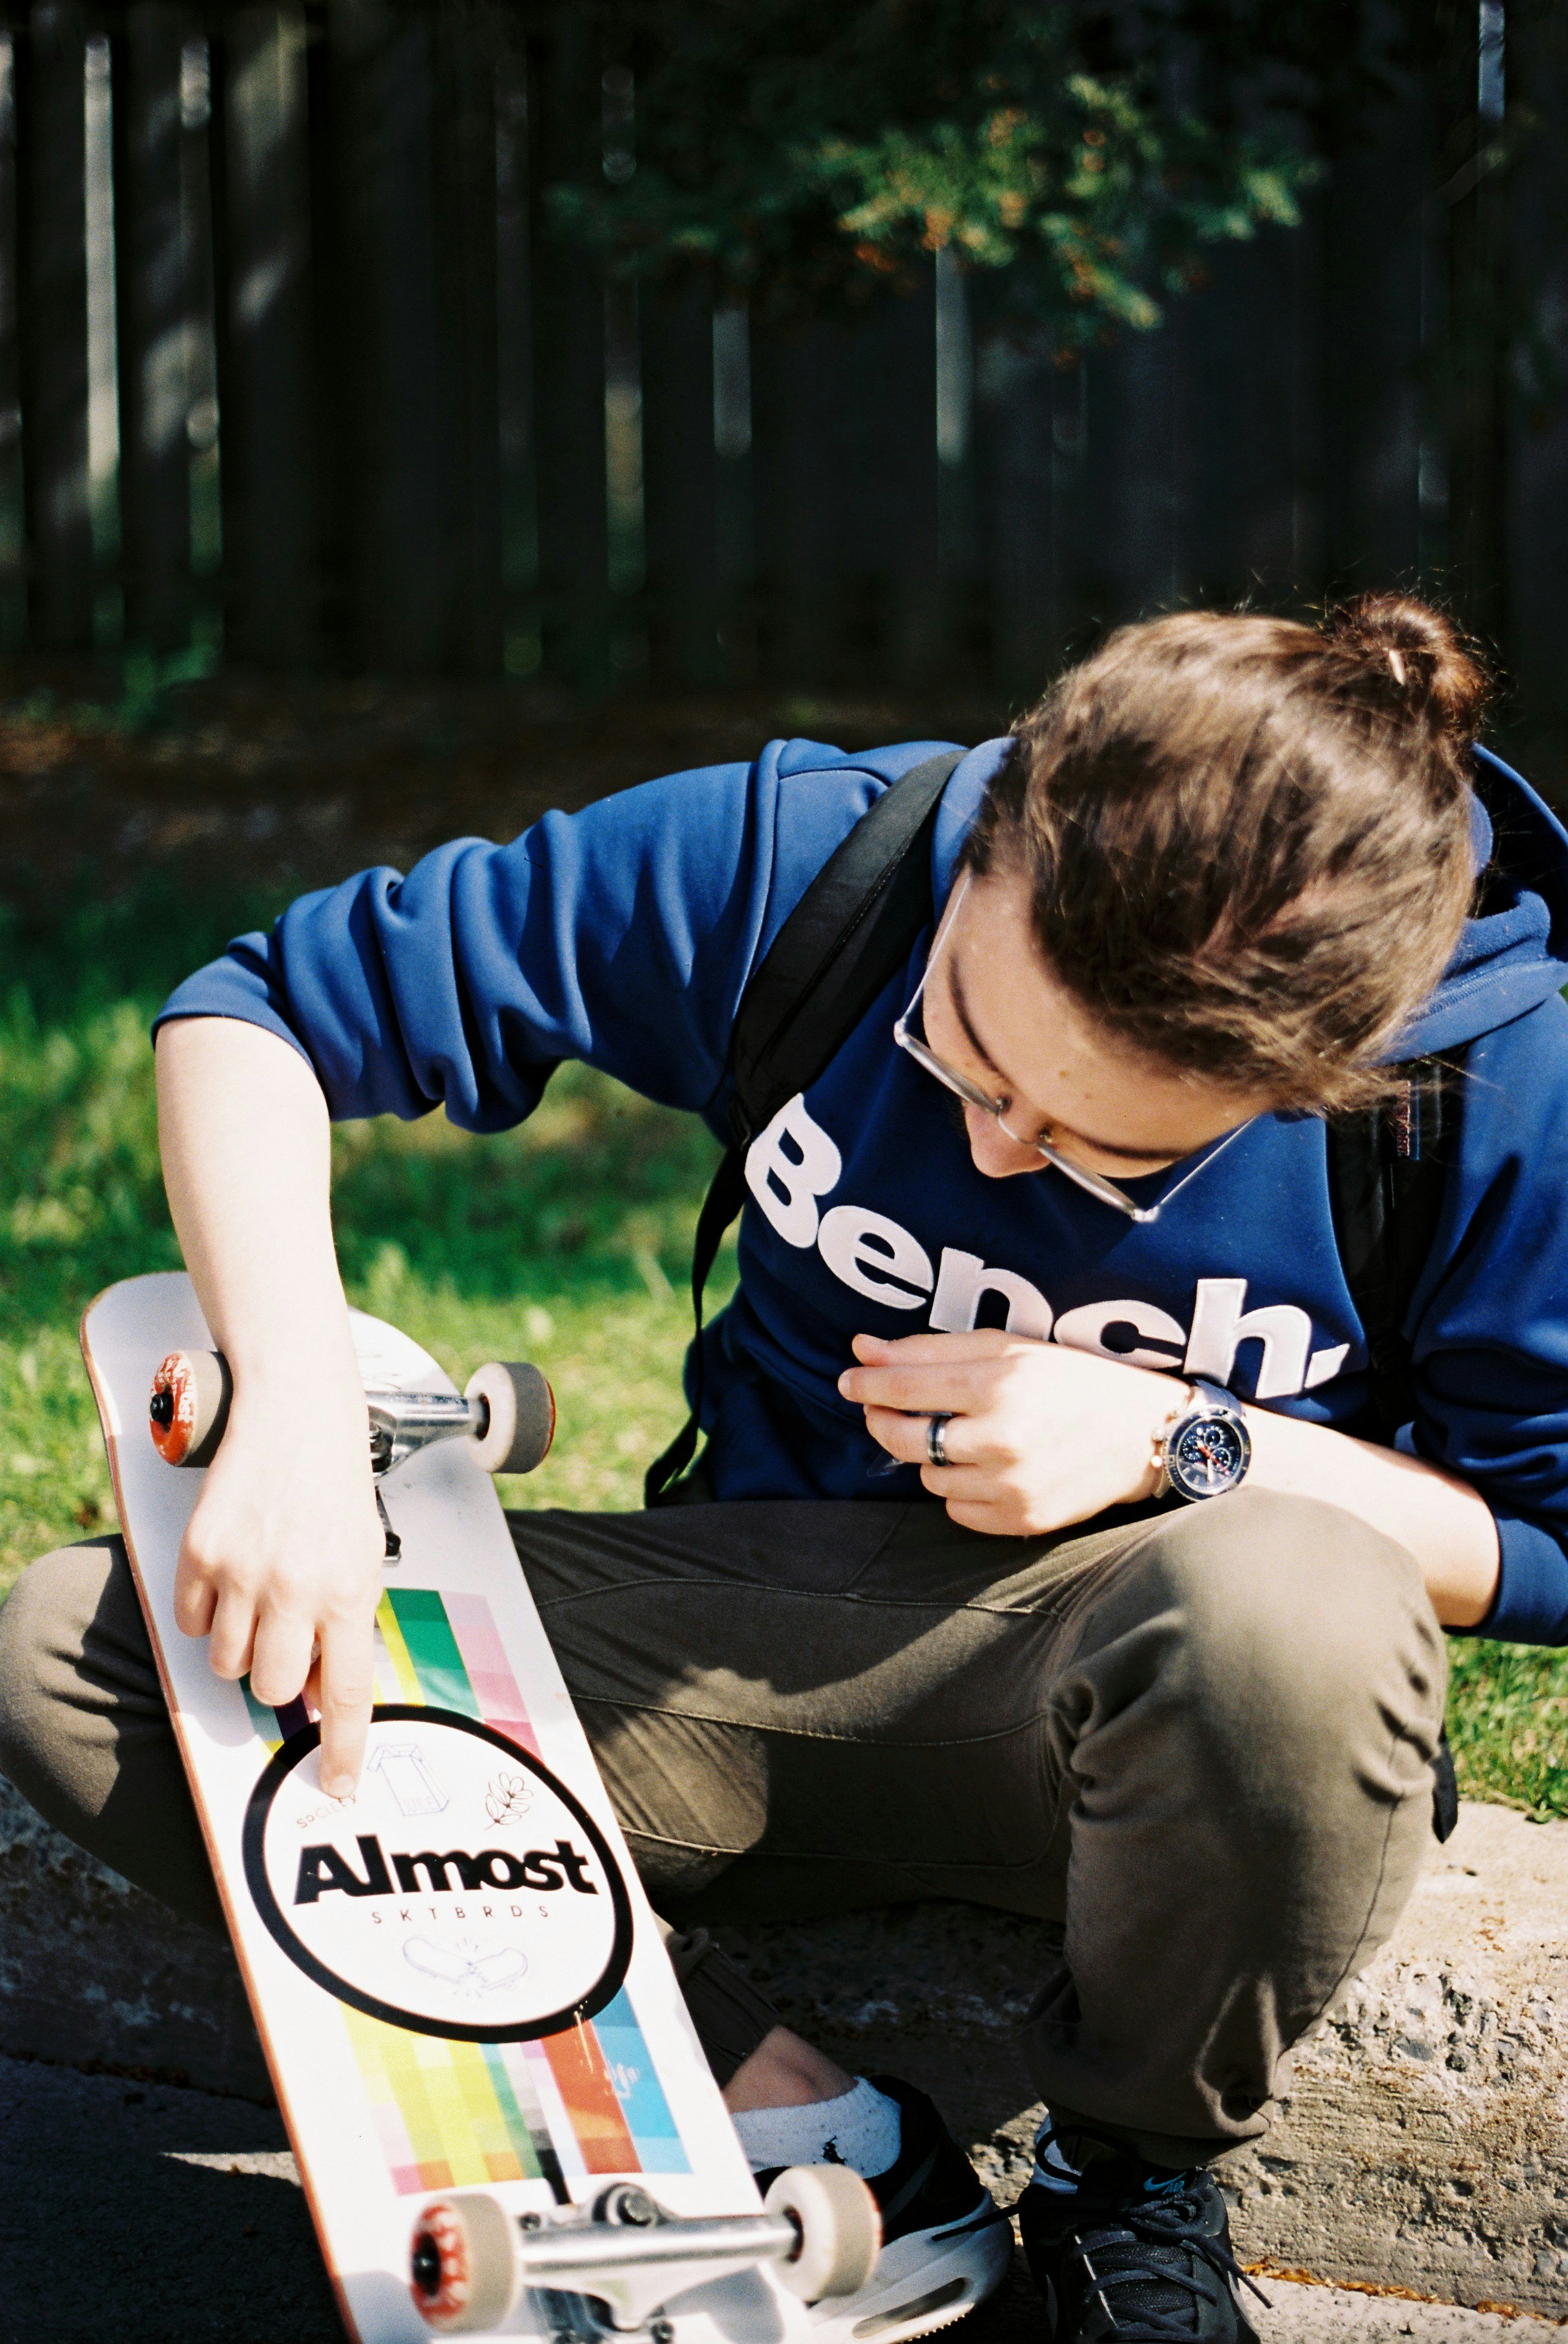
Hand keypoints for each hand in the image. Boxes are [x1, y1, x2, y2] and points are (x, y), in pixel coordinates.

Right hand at [172, 1369, 383, 1796]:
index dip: (343, 1748)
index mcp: (349, 1592)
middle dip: (277, 1681)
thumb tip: (324, 1692)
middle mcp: (295, 1588)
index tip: (338, 1786)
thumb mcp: (364, 1558)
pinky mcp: (199, 1553)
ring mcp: (243, 1572)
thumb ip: (347, 1623)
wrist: (298, 1414)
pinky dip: (205, 1614)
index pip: (348, 1693)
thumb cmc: (337, 1488)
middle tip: (285, 1643)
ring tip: (258, 1603)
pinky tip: (228, 1579)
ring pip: (225, 1664)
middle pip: (272, 1689)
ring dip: (239, 1649)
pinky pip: (189, 1623)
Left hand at [839, 1328, 1183, 1535]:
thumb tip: (861, 1348)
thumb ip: (930, 1351)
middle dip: (883, 1420)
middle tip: (886, 1408)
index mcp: (999, 1384)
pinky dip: (959, 1490)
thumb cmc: (1069, 1380)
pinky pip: (955, 1510)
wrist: (1140, 1433)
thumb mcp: (1006, 1349)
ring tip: (966, 1435)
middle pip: (902, 1438)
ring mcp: (1012, 1485)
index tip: (847, 1379)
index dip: (865, 1383)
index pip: (904, 1386)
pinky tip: (987, 1467)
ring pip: (927, 1477)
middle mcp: (1002, 1438)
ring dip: (932, 1456)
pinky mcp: (1022, 1520)